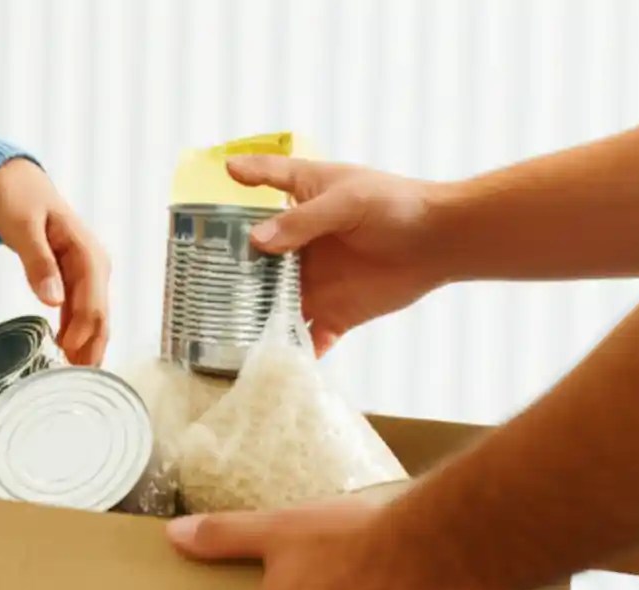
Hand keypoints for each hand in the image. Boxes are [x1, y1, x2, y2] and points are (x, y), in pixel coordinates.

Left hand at [0, 159, 110, 364]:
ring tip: (76, 377)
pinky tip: (69, 353)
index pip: (93, 302)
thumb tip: (54, 301)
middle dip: (92, 347)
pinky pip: (81, 309)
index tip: (69, 358)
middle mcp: (93, 263)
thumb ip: (38, 262)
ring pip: (94, 315)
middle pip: (100, 313)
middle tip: (77, 381)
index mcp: (86, 250)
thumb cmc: (15, 195)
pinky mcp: (73, 276)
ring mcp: (86, 270)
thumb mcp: (22, 226)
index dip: (84, 333)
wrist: (9, 177)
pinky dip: (78, 332)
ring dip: (88, 344)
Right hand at [227, 156, 450, 355]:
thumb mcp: (346, 201)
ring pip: (274, 304)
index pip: (267, 181)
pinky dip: (293, 354)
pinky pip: (309, 338)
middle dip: (230, 273)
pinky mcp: (335, 313)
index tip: (219, 173)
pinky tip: (271, 367)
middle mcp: (301, 244)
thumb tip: (257, 242)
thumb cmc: (397, 206)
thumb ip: (300, 222)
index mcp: (304, 200)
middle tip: (197, 285)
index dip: (244, 175)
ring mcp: (315, 281)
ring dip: (253, 320)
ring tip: (221, 337)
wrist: (441, 243)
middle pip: (257, 259)